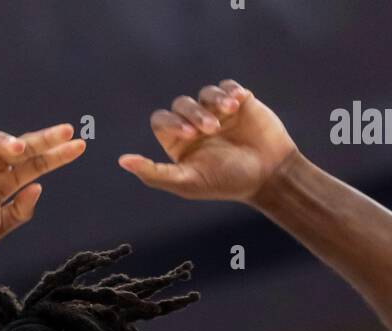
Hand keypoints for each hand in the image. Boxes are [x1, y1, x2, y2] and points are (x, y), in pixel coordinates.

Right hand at [0, 124, 85, 253]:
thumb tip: (39, 188)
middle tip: (68, 131)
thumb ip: (18, 212)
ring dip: (12, 143)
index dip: (57, 157)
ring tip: (21, 150)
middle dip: (47, 139)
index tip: (80, 146)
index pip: (36, 166)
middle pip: (25, 148)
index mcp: (4, 184)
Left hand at [118, 80, 297, 204]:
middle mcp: (195, 126)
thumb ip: (154, 173)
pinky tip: (239, 104)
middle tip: (212, 130)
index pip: (161, 120)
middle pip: (181, 104)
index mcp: (179, 145)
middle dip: (194, 114)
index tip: (189, 134)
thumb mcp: (187, 182)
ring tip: (228, 114)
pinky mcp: (238, 101)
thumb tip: (122, 161)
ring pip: (204, 93)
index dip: (172, 122)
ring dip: (214, 102)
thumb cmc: (227, 183)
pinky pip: (227, 86)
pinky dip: (230, 92)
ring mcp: (217, 112)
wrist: (269, 175)